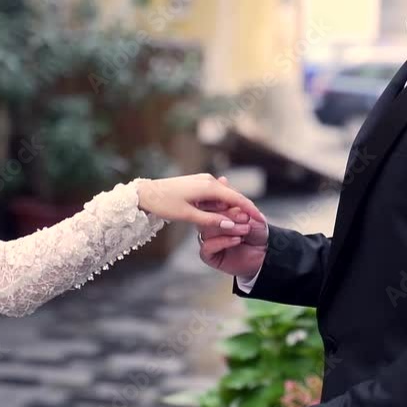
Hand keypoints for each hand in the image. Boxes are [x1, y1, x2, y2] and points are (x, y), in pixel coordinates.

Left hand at [136, 174, 263, 229]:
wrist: (146, 193)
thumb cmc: (164, 203)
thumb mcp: (188, 215)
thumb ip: (211, 220)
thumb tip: (231, 225)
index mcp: (209, 186)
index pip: (236, 199)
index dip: (250, 210)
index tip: (261, 220)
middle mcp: (209, 181)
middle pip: (233, 197)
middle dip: (243, 211)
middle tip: (252, 225)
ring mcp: (203, 181)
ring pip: (224, 197)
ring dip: (231, 210)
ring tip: (240, 224)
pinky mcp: (198, 185)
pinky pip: (215, 196)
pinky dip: (220, 206)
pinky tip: (222, 216)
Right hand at [198, 178, 268, 276]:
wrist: (267, 255)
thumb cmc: (258, 233)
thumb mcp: (249, 213)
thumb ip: (234, 199)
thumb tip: (222, 179)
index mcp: (216, 213)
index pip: (211, 203)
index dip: (223, 202)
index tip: (236, 202)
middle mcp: (210, 225)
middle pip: (207, 216)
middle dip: (227, 215)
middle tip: (244, 217)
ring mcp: (208, 240)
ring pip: (207, 230)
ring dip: (228, 228)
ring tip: (245, 229)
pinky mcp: (208, 255)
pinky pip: (207, 246)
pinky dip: (223, 241)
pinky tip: (237, 240)